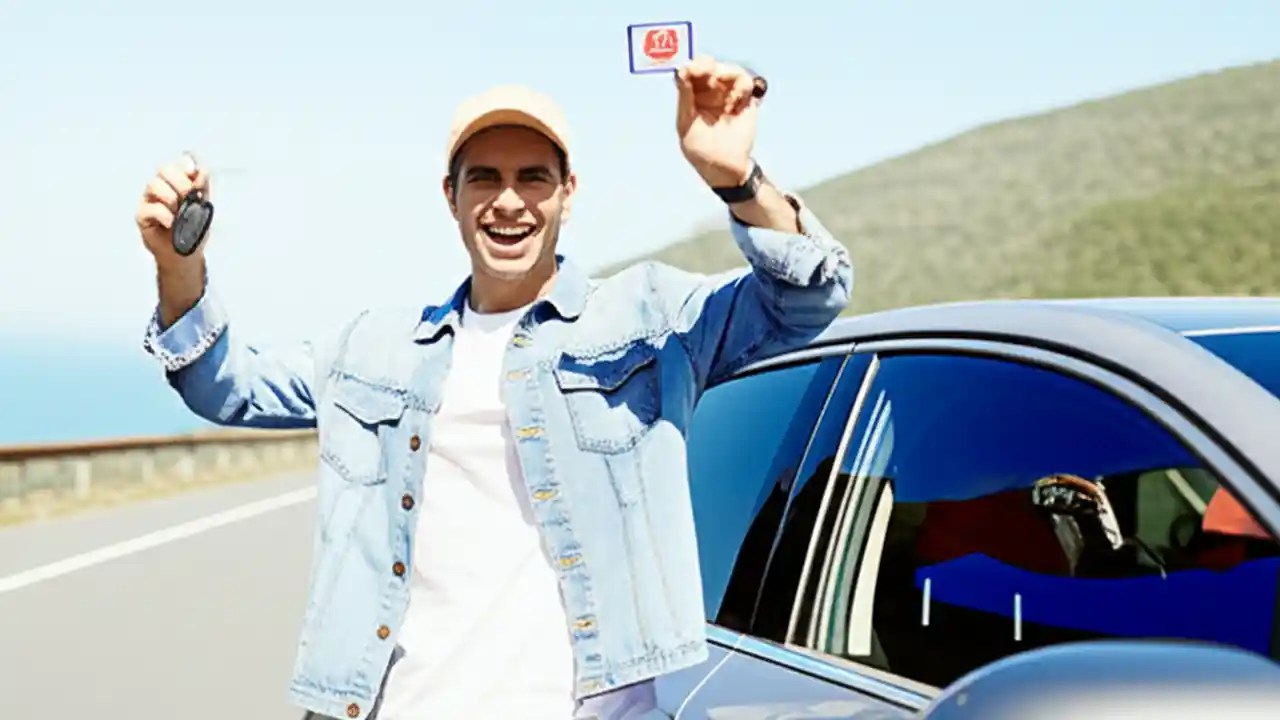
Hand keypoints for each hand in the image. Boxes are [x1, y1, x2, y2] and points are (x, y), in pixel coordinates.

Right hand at [135, 153, 210, 266]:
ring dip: (170, 196)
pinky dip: (164, 214)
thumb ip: (202, 186)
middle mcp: (162, 188)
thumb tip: (200, 170)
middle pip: (164, 169)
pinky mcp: (142, 215)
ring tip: (178, 211)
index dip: (188, 167)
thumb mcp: (203, 206)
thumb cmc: (193, 228)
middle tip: (189, 196)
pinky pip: (149, 208)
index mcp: (177, 183)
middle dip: (180, 180)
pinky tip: (171, 223)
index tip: (197, 179)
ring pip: (153, 184)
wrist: (187, 253)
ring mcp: (150, 200)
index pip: (179, 164)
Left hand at [675, 55, 759, 187]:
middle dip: (707, 64)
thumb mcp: (686, 124)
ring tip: (726, 99)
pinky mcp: (745, 99)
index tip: (690, 70)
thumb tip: (680, 71)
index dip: (690, 67)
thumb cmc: (701, 150)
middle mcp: (708, 91)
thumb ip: (684, 98)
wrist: (726, 167)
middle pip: (708, 64)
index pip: (688, 72)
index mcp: (690, 96)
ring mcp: (727, 93)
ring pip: (728, 69)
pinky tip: (735, 104)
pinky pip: (745, 81)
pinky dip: (741, 86)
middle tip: (708, 72)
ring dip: (727, 75)